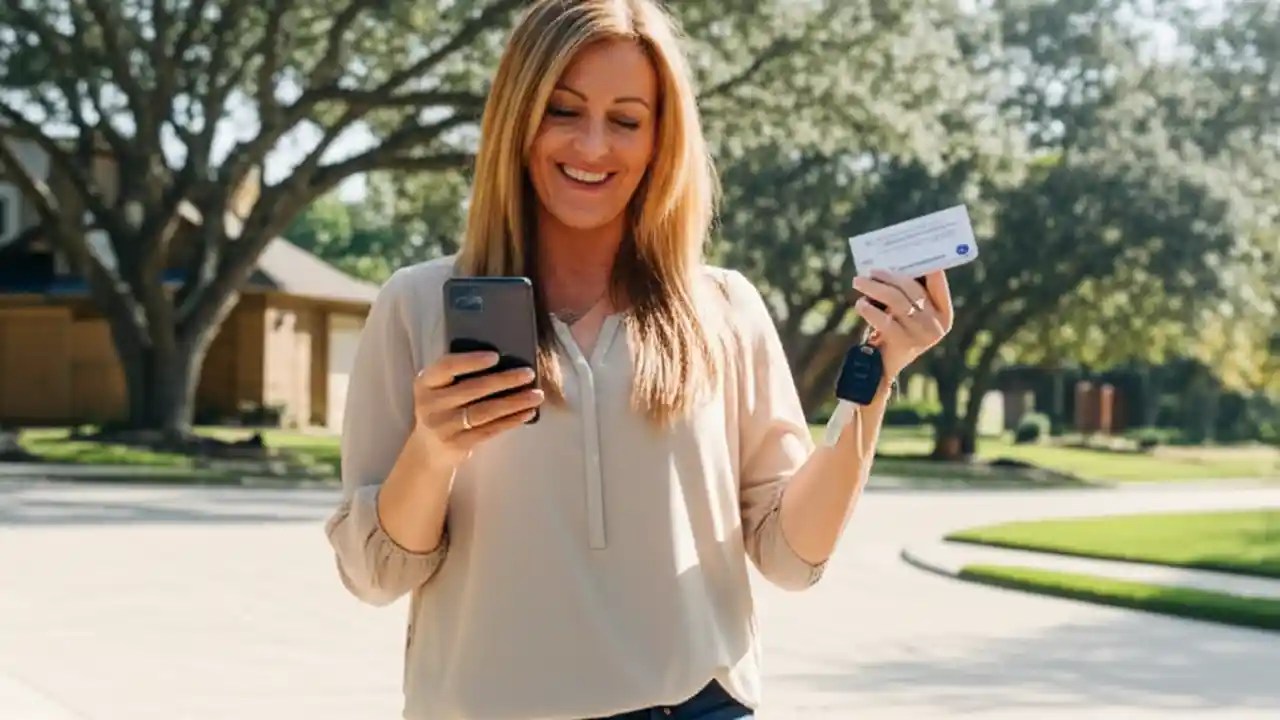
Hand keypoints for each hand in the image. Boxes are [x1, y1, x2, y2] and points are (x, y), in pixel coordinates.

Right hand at [412, 351, 543, 469]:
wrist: (430, 450)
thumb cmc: (444, 408)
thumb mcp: (441, 389)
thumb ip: (460, 375)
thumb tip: (505, 361)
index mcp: (425, 382)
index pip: (446, 366)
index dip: (471, 361)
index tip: (496, 356)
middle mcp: (429, 404)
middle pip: (472, 389)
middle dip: (504, 380)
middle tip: (529, 373)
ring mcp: (442, 426)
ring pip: (484, 412)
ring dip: (514, 402)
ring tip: (537, 395)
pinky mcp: (456, 444)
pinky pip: (489, 430)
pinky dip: (511, 420)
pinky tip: (528, 413)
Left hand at [852, 268, 953, 378]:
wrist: (884, 366)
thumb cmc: (895, 331)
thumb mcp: (909, 315)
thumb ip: (907, 294)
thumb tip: (892, 262)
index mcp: (944, 313)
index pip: (938, 284)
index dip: (927, 266)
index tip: (911, 250)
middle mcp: (936, 325)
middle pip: (913, 290)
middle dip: (890, 276)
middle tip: (871, 270)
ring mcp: (921, 336)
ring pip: (896, 302)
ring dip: (875, 288)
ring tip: (859, 281)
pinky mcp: (902, 344)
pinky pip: (884, 321)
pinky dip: (869, 310)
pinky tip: (860, 303)